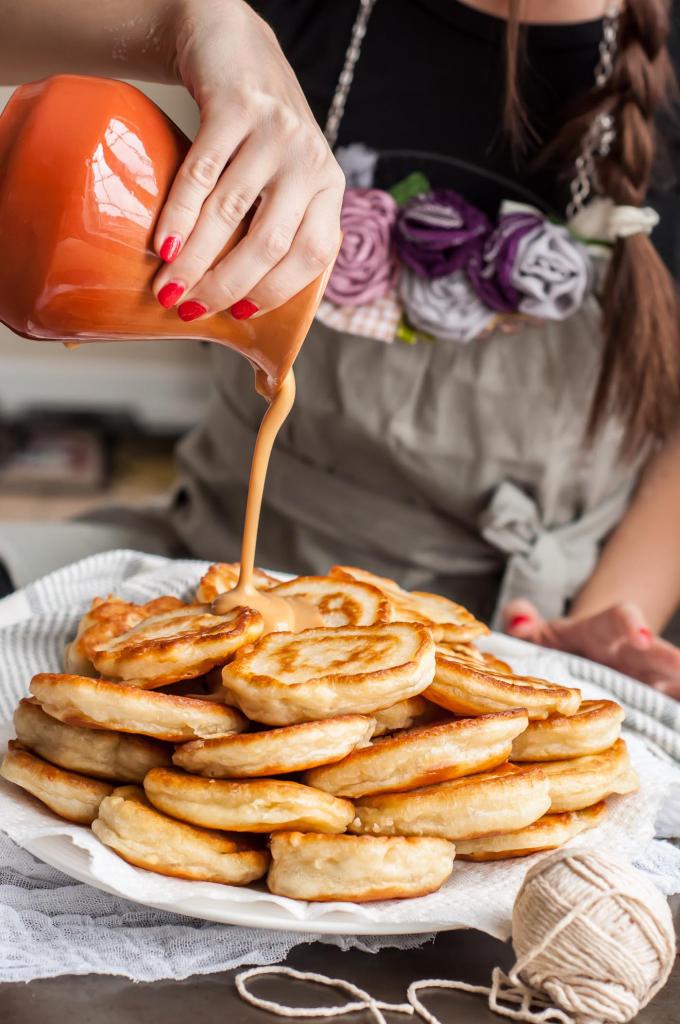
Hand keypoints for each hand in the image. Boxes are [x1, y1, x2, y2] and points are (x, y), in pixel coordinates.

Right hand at [154, 0, 343, 320]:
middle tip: (190, 309)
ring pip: (230, 213)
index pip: (314, 254)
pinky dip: (178, 216)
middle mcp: (309, 159)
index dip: (278, 290)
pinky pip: (201, 175)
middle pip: (270, 242)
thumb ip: (277, 221)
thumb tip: (237, 297)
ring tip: (167, 288)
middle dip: (226, 286)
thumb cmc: (256, 129)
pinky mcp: (235, 107)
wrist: (232, 42)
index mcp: (329, 185)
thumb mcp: (285, 173)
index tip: (242, 313)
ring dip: (194, 260)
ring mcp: (274, 132)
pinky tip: (163, 245)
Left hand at [503, 599, 679, 698]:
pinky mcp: (650, 697)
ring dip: (677, 682)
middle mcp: (631, 651)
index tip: (639, 636)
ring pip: (668, 678)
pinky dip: (674, 706)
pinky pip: (667, 701)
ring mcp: (644, 676)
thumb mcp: (539, 634)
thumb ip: (524, 624)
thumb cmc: (558, 646)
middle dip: (668, 658)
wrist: (582, 656)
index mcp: (602, 631)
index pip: (618, 619)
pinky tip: (678, 721)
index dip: (630, 624)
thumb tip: (518, 619)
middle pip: (654, 651)